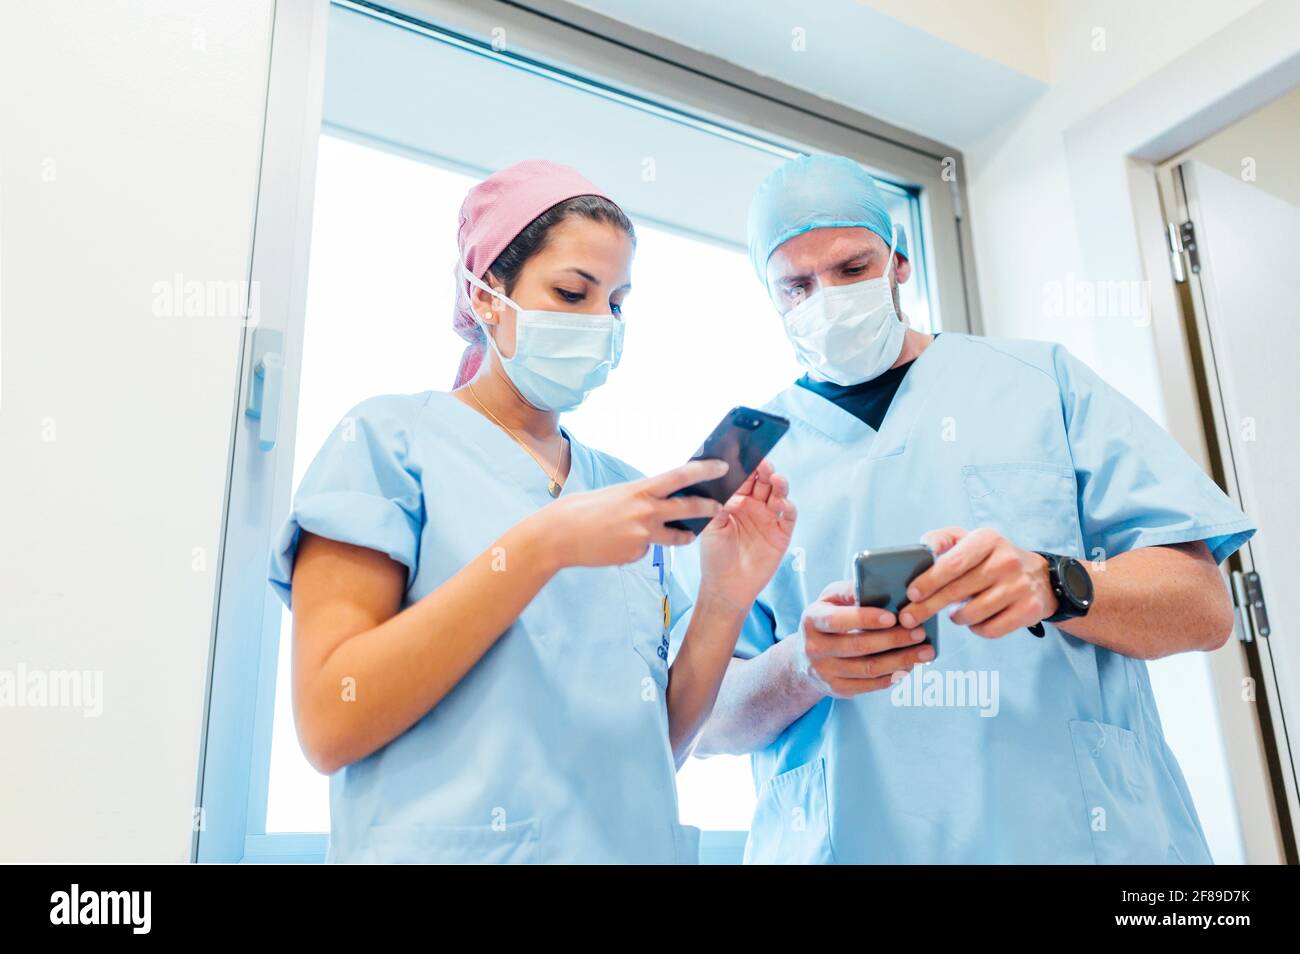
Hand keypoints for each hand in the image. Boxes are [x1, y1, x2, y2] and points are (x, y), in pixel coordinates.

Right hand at [532, 459, 727, 567]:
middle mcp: (646, 512)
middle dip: (709, 508)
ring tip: (687, 532)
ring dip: (684, 534)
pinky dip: (642, 546)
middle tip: (719, 507)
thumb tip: (660, 501)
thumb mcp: (616, 493)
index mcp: (640, 490)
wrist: (559, 536)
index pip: (680, 476)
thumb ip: (641, 496)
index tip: (723, 467)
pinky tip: (621, 543)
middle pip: (689, 508)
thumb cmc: (583, 509)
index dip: (705, 470)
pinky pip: (648, 550)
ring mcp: (642, 536)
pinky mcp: (636, 555)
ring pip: (677, 537)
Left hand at [698, 459, 796, 611]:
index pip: (744, 477)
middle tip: (764, 464)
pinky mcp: (781, 533)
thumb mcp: (711, 527)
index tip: (747, 454)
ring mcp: (769, 518)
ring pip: (778, 494)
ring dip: (779, 484)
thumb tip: (721, 481)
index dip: (747, 466)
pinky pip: (789, 515)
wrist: (726, 586)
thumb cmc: (714, 556)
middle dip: (765, 471)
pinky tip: (782, 503)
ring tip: (775, 480)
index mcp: (735, 501)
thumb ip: (718, 504)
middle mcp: (754, 506)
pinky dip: (788, 506)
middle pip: (764, 481)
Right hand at [793, 581, 933, 697]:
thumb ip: (851, 590)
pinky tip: (910, 664)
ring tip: (925, 651)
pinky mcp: (837, 689)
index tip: (893, 616)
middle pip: (859, 646)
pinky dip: (894, 675)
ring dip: (901, 660)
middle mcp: (814, 648)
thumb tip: (882, 584)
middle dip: (893, 639)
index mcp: (812, 620)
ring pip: (869, 669)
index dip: (866, 619)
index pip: (838, 620)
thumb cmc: (827, 619)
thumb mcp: (831, 599)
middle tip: (919, 632)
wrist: (805, 658)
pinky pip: (871, 685)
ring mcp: (825, 672)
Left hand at [899, 527, 1057, 637]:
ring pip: (972, 614)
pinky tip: (976, 620)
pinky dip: (977, 628)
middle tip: (909, 618)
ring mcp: (1020, 586)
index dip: (929, 581)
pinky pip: (990, 630)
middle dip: (928, 607)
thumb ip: (942, 539)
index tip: (912, 594)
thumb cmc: (992, 559)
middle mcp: (1006, 561)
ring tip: (956, 612)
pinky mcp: (1030, 610)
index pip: (952, 563)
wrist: (1040, 577)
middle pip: (957, 592)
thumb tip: (922, 549)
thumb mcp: (970, 540)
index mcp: (988, 539)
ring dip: (957, 617)